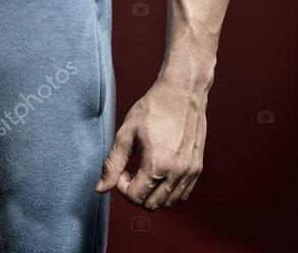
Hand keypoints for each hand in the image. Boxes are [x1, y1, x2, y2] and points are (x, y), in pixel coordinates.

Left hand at [95, 77, 205, 208]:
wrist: (182, 92)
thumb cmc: (153, 108)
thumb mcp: (127, 132)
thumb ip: (113, 163)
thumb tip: (100, 188)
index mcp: (156, 165)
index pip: (135, 198)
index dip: (122, 187)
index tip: (122, 169)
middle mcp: (176, 174)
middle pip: (151, 205)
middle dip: (136, 193)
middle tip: (131, 172)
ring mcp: (190, 172)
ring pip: (168, 203)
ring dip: (152, 194)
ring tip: (145, 171)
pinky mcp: (197, 168)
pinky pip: (182, 194)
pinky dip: (168, 192)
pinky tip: (159, 173)